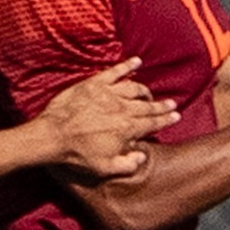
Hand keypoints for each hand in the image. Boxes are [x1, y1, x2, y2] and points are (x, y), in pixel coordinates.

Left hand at [41, 59, 177, 180]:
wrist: (53, 136)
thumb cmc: (77, 154)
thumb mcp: (105, 168)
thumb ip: (128, 164)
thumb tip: (142, 156)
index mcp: (127, 129)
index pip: (153, 123)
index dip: (166, 120)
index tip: (176, 116)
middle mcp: (122, 109)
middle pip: (148, 105)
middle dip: (162, 105)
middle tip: (172, 104)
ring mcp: (108, 94)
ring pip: (134, 88)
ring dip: (145, 90)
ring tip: (150, 94)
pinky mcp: (94, 84)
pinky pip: (115, 72)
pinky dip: (127, 66)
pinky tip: (136, 62)